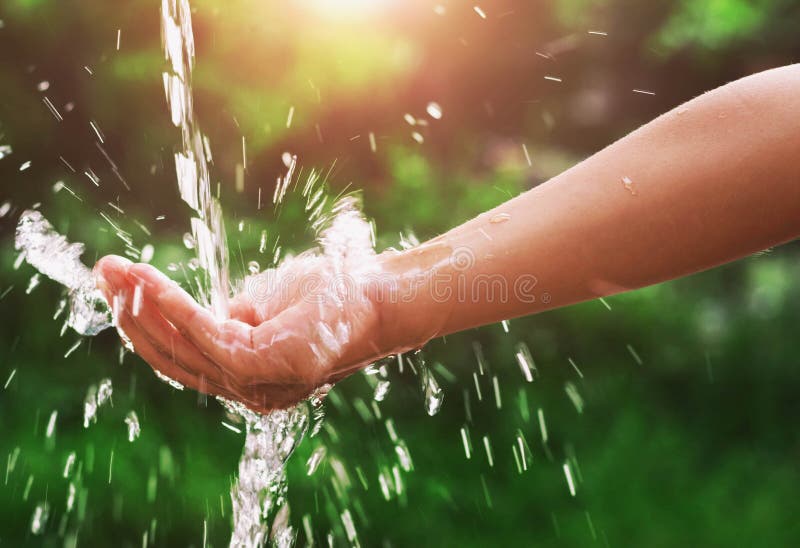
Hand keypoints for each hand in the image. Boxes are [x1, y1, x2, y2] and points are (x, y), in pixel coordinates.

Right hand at [94, 254, 390, 412]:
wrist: (379, 296)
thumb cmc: (329, 296)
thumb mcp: (264, 307)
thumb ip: (229, 318)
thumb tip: (198, 314)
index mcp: (249, 378)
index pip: (184, 357)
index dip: (146, 324)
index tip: (119, 285)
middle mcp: (249, 390)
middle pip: (173, 357)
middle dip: (132, 315)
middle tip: (102, 274)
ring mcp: (256, 383)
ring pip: (182, 346)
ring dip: (143, 306)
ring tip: (115, 273)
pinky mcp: (264, 365)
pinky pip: (204, 333)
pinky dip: (173, 306)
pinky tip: (147, 282)